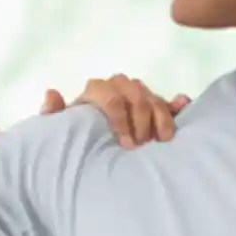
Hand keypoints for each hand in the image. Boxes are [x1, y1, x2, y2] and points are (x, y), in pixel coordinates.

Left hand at [40, 75, 191, 147]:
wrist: (85, 148)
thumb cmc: (73, 136)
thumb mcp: (58, 130)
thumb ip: (52, 115)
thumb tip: (51, 93)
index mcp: (95, 92)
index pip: (108, 95)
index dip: (119, 119)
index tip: (125, 145)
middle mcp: (117, 88)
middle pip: (134, 92)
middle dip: (140, 119)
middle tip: (142, 146)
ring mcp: (137, 96)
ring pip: (152, 96)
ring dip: (160, 116)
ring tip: (162, 141)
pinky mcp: (154, 107)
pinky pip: (168, 101)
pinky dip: (176, 104)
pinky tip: (184, 104)